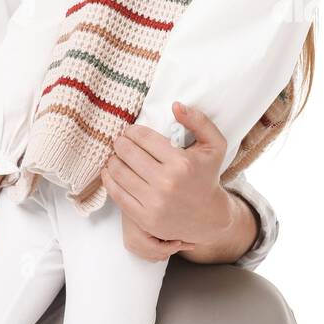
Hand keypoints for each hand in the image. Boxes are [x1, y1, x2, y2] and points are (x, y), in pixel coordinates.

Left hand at [102, 101, 236, 257]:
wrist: (208, 216)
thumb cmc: (207, 176)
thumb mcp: (214, 145)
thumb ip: (199, 121)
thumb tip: (175, 105)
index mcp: (182, 162)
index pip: (143, 137)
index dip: (132, 131)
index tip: (130, 132)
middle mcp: (167, 182)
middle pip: (127, 153)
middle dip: (120, 143)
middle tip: (120, 142)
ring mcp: (154, 202)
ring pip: (118, 172)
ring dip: (112, 160)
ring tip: (116, 156)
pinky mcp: (144, 218)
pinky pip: (117, 194)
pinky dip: (108, 179)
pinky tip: (110, 172)